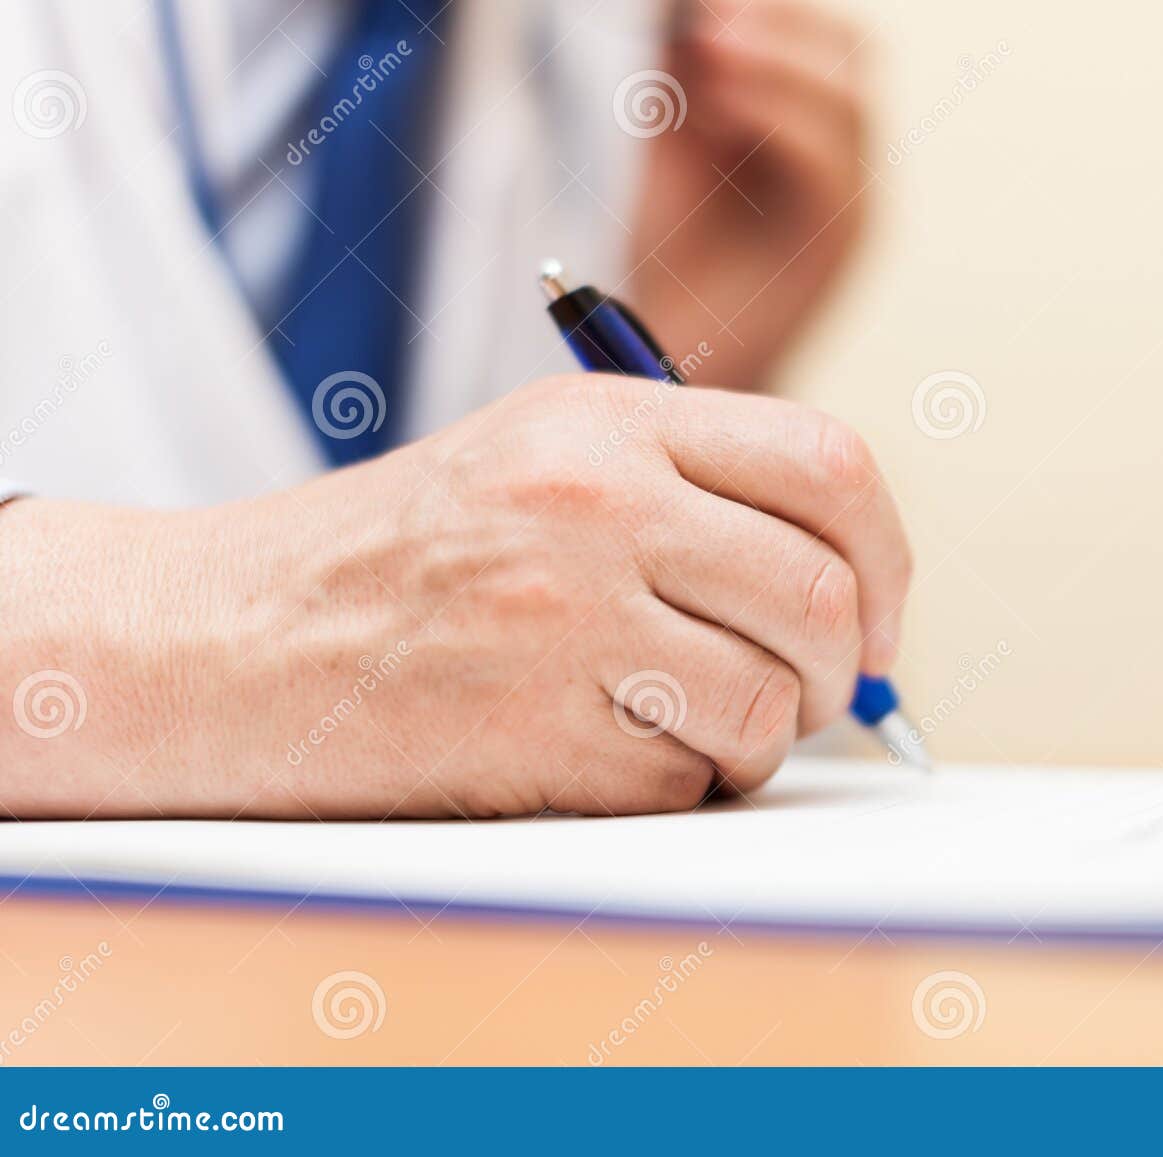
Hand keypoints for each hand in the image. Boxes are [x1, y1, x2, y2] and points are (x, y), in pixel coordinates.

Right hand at [0, 376, 910, 817]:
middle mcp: (592, 504)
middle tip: (812, 693)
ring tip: (687, 724)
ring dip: (760, 738)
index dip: (886, 555)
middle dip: (846, 669)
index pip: (830, 465)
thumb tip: (862, 598)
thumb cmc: (412, 555)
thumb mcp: (548, 461)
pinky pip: (690, 780)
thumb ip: (701, 498)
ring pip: (772, 703)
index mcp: (607, 420)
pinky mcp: (537, 734)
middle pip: (824, 595)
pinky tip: (601, 753)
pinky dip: (678, 784)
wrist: (234, 639)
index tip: (880, 619)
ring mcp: (563, 620)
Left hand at [627, 0, 870, 387]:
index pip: (823, 36)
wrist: (685, 368)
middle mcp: (847, 160)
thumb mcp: (674, 148)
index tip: (695, 4)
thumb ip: (687, 78)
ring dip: (773, 54)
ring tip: (703, 44)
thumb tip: (683, 9)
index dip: (772, 10)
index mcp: (813, 130)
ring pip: (848, 93)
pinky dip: (769, 114)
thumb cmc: (677, 269)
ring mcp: (851, 200)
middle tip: (703, 16)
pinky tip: (710, 105)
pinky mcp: (836, 245)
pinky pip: (824, 159)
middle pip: (851, 51)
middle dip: (779, 19)